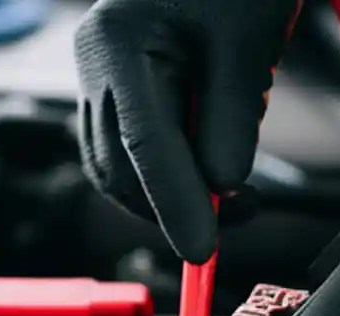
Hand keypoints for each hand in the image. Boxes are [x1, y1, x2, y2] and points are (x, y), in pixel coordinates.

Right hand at [74, 0, 301, 263]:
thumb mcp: (246, 41)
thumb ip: (233, 116)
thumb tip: (223, 189)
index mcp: (114, 41)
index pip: (143, 141)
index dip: (174, 201)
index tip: (203, 248)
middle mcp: (93, 63)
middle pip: (119, 165)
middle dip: (174, 203)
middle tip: (239, 218)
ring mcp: (98, 79)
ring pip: (121, 167)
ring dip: (174, 193)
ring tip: (235, 192)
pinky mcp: (117, 92)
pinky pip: (134, 150)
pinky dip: (172, 172)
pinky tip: (213, 168)